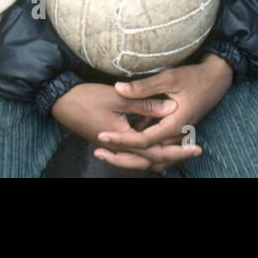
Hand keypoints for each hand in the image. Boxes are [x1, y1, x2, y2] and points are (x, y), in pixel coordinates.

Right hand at [51, 82, 185, 171]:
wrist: (60, 101)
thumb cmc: (87, 97)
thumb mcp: (117, 97)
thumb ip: (145, 103)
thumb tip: (172, 108)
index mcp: (124, 139)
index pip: (156, 150)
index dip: (178, 150)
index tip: (197, 147)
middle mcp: (120, 147)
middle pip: (152, 159)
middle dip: (174, 156)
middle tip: (194, 150)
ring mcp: (114, 145)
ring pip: (143, 157)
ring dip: (161, 153)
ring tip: (180, 145)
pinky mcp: (111, 139)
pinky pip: (134, 150)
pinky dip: (147, 148)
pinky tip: (156, 136)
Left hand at [93, 55, 233, 172]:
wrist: (217, 80)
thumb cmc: (194, 77)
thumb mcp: (169, 78)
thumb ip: (144, 87)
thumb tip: (119, 88)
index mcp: (174, 125)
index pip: (143, 141)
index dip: (121, 140)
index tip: (101, 135)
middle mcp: (176, 136)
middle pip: (147, 157)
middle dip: (122, 157)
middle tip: (99, 152)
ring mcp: (177, 136)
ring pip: (153, 157)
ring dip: (132, 156)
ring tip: (107, 151)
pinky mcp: (176, 133)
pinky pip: (157, 148)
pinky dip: (142, 148)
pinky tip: (125, 138)